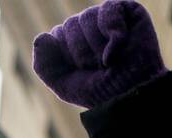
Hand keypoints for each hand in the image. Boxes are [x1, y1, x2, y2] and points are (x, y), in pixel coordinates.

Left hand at [31, 0, 165, 109]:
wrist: (129, 94)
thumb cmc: (99, 91)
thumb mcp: (63, 85)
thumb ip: (44, 65)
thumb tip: (42, 36)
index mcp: (68, 40)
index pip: (55, 35)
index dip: (67, 57)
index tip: (82, 72)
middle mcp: (85, 25)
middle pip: (70, 25)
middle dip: (82, 53)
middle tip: (99, 68)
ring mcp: (105, 16)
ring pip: (87, 17)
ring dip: (97, 46)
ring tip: (110, 60)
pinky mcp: (127, 10)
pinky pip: (109, 9)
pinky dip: (114, 33)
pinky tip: (122, 46)